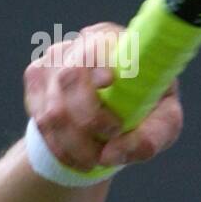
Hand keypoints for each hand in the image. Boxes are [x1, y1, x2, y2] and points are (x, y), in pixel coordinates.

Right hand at [23, 23, 183, 170]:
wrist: (120, 114)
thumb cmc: (149, 110)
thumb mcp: (164, 123)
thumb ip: (150, 137)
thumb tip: (110, 154)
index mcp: (118, 42)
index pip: (99, 43)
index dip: (98, 61)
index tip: (109, 81)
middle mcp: (81, 45)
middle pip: (69, 77)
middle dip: (89, 120)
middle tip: (108, 144)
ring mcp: (53, 61)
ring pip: (52, 108)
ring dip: (74, 144)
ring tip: (94, 159)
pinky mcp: (35, 81)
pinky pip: (40, 120)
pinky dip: (59, 146)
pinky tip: (77, 155)